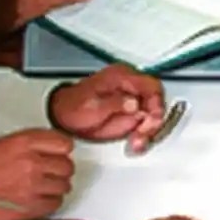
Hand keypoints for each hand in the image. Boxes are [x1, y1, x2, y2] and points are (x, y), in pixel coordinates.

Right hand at [0, 129, 73, 219]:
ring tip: (46, 184)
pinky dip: (51, 201)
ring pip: (63, 184)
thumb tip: (37, 144)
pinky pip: (56, 202)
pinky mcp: (32, 206)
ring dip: (57, 185)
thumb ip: (21, 143)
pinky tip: (42, 197)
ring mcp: (33, 185)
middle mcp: (30, 163)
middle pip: (66, 164)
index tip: (61, 150)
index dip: (62, 147)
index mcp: (21, 144)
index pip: (62, 142)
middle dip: (60, 167)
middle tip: (52, 170)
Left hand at [49, 64, 166, 153]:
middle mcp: (130, 87)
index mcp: (122, 77)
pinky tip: (136, 142)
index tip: (151, 118)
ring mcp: (132, 101)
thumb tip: (134, 104)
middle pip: (156, 101)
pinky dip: (144, 135)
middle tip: (143, 133)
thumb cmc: (74, 106)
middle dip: (153, 120)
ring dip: (149, 130)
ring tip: (137, 142)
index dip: (156, 103)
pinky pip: (145, 124)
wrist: (63, 116)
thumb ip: (115, 103)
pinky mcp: (130, 114)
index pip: (152, 86)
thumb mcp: (92, 106)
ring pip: (153, 114)